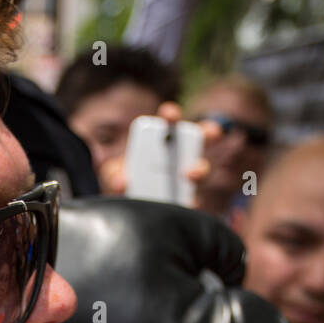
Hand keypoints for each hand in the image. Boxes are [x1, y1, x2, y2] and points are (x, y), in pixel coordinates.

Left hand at [103, 102, 221, 199]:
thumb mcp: (114, 175)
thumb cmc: (124, 181)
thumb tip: (122, 181)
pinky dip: (192, 202)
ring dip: (199, 169)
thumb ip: (114, 174)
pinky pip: (196, 201)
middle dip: (206, 132)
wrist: (128, 208)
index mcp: (161, 140)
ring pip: (201, 171)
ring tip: (189, 174)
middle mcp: (180, 155)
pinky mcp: (189, 201)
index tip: (169, 114)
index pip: (170, 121)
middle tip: (209, 132)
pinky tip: (188, 203)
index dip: (171, 115)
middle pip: (199, 139)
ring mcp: (187, 178)